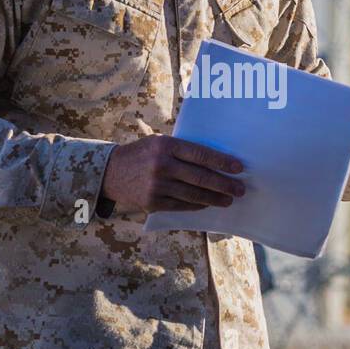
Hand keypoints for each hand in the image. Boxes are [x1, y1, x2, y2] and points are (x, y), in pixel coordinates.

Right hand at [99, 135, 246, 212]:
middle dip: (224, 184)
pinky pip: (181, 205)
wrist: (110, 172)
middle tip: (240, 189)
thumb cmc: (141, 154)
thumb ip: (181, 150)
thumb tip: (214, 161)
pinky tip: (207, 204)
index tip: (239, 168)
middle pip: (201, 177)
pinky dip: (197, 205)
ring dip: (214, 198)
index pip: (201, 154)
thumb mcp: (158, 143)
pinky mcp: (152, 202)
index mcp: (166, 145)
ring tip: (227, 200)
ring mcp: (157, 186)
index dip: (222, 162)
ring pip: (193, 194)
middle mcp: (162, 165)